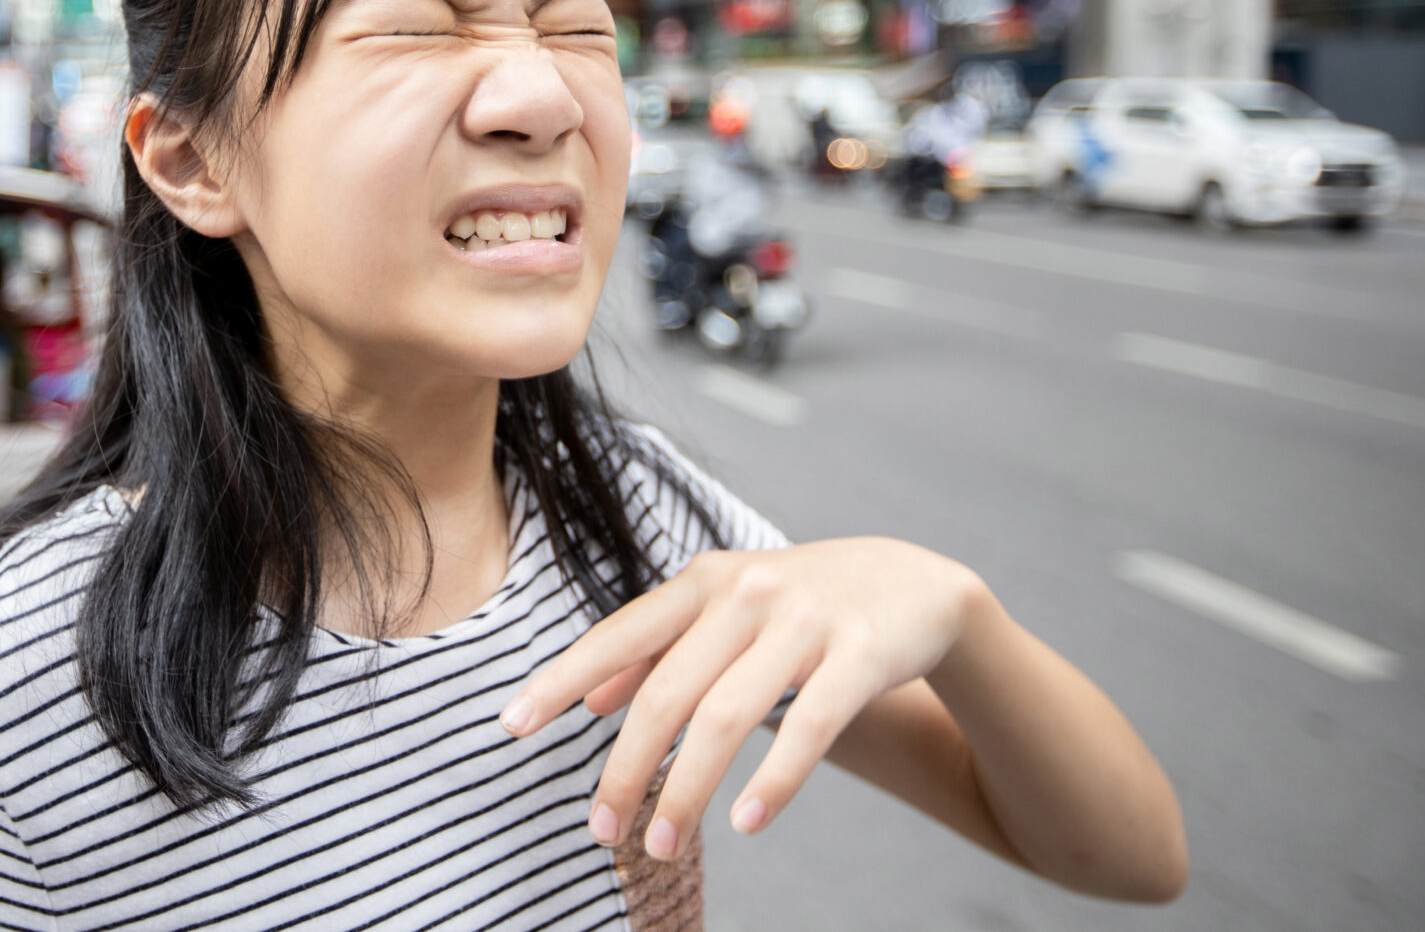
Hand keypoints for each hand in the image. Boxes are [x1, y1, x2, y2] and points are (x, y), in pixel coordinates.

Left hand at [498, 538, 987, 859]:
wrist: (913, 584)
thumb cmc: (799, 605)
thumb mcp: (724, 609)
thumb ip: (657, 650)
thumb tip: (590, 702)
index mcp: (702, 581)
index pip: (617, 634)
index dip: (561, 679)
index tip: (512, 726)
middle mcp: (745, 593)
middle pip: (667, 691)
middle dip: (626, 768)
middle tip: (600, 830)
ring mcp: (804, 621)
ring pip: (726, 716)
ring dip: (686, 790)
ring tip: (662, 844)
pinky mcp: (859, 654)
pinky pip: (809, 727)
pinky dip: (772, 781)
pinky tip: (745, 822)